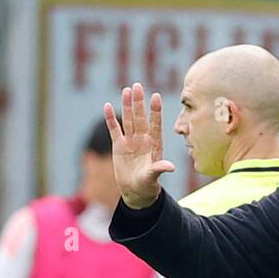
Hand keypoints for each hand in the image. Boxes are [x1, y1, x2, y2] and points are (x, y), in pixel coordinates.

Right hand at [104, 83, 174, 209]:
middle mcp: (142, 140)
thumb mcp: (153, 177)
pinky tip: (107, 106)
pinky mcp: (119, 146)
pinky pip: (114, 129)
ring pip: (128, 120)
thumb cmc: (148, 185)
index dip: (155, 111)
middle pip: (140, 118)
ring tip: (126, 90)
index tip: (156, 96)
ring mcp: (130, 141)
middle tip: (138, 86)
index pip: (155, 125)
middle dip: (139, 103)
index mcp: (154, 145)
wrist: (136, 191)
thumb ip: (159, 169)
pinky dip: (110, 119)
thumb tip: (171, 167)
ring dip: (127, 106)